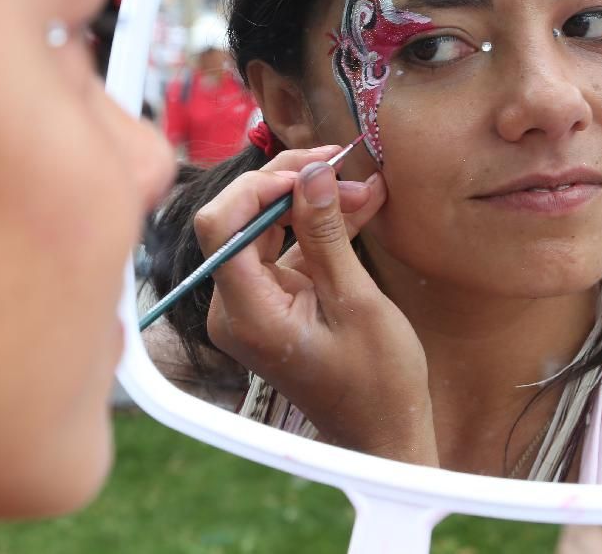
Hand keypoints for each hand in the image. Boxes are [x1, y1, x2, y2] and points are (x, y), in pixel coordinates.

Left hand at [194, 147, 436, 463]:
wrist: (380, 434)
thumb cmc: (377, 383)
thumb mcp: (357, 302)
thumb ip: (328, 234)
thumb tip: (313, 173)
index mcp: (247, 314)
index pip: (220, 226)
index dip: (258, 186)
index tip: (310, 170)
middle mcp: (233, 307)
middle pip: (238, 219)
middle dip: (290, 186)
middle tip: (343, 167)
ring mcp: (248, 304)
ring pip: (262, 227)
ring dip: (309, 201)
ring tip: (361, 186)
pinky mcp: (267, 301)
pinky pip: (282, 248)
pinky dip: (315, 226)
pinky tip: (357, 205)